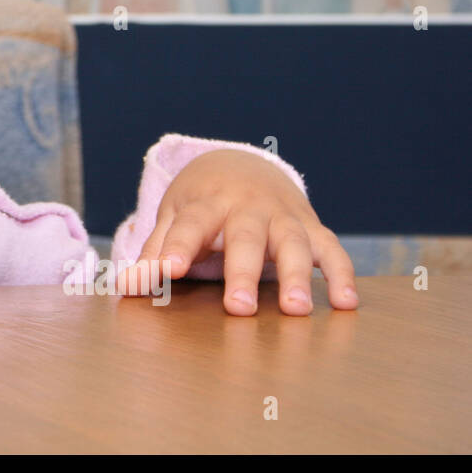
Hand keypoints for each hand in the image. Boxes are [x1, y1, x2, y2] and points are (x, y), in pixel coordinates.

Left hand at [115, 148, 358, 314]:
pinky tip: (346, 302)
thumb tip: (126, 289)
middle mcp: (248, 206)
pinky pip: (332, 248)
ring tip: (295, 309)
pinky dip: (342, 273)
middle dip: (242, 271)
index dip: (179, 246)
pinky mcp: (311, 227)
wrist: (242, 163)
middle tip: (239, 307)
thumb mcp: (173, 216)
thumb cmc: (201, 200)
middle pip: (245, 236)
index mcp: (207, 202)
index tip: (169, 270)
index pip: (191, 223)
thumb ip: (155, 252)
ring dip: (296, 276)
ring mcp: (283, 216)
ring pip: (292, 242)